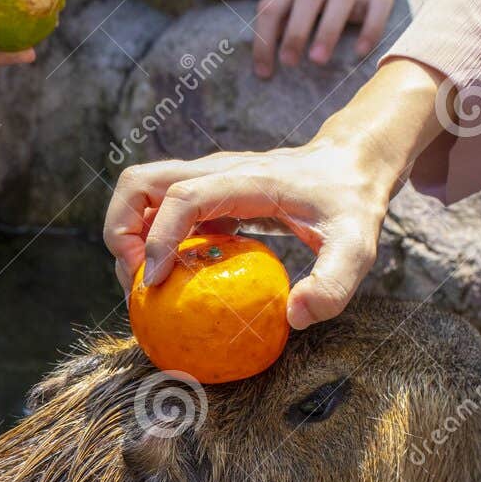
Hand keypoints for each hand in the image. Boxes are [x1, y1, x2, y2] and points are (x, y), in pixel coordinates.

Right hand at [102, 58, 444, 328]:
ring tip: (149, 285)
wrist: (350, 164)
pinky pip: (158, 212)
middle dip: (123, 234)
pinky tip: (173, 280)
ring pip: (139, 194)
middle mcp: (215, 171)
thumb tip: (294, 318)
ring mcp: (205, 180)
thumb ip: (334, 283)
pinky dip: (150, 243)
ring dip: (129, 238)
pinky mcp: (204, 194)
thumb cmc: (351, 204)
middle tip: (141, 284)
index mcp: (245, 178)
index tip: (157, 283)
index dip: (158, 237)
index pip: (181, 195)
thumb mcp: (357, 246)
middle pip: (137, 183)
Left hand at [253, 0, 394, 75]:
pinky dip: (370, 30)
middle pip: (305, 2)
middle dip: (295, 33)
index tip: (264, 73)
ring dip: (327, 31)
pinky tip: (360, 51)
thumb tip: (266, 48)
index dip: (265, 41)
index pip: (272, 9)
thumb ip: (284, 14)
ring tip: (317, 60)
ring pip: (339, 3)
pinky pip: (377, 8)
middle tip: (289, 61)